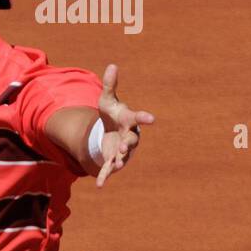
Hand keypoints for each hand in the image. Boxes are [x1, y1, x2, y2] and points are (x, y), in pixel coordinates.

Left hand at [95, 64, 155, 187]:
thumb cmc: (111, 114)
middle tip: (124, 146)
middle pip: (131, 140)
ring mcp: (121, 149)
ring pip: (122, 156)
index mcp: (129, 121)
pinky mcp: (112, 160)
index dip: (144, 118)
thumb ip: (110, 85)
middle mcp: (128, 136)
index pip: (138, 118)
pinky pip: (108, 168)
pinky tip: (99, 185)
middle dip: (127, 144)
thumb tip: (112, 65)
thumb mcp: (107, 100)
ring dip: (119, 160)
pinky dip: (104, 176)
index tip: (151, 119)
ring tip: (116, 164)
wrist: (109, 132)